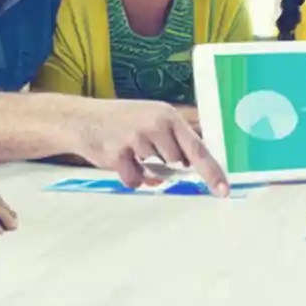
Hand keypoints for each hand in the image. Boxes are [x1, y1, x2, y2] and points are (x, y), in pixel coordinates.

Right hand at [78, 99, 228, 195]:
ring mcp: (136, 139)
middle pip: (177, 162)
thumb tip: (191, 167)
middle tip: (147, 148)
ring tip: (130, 150)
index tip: (223, 189)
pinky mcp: (118, 154)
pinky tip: (120, 159)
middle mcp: (155, 124)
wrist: (82, 119)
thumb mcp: (152, 119)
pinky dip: (130, 176)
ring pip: (156, 173)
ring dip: (145, 168)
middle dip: (165, 162)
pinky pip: (135, 180)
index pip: (198, 148)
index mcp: (168, 115)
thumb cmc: (121, 121)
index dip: (212, 171)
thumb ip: (173, 140)